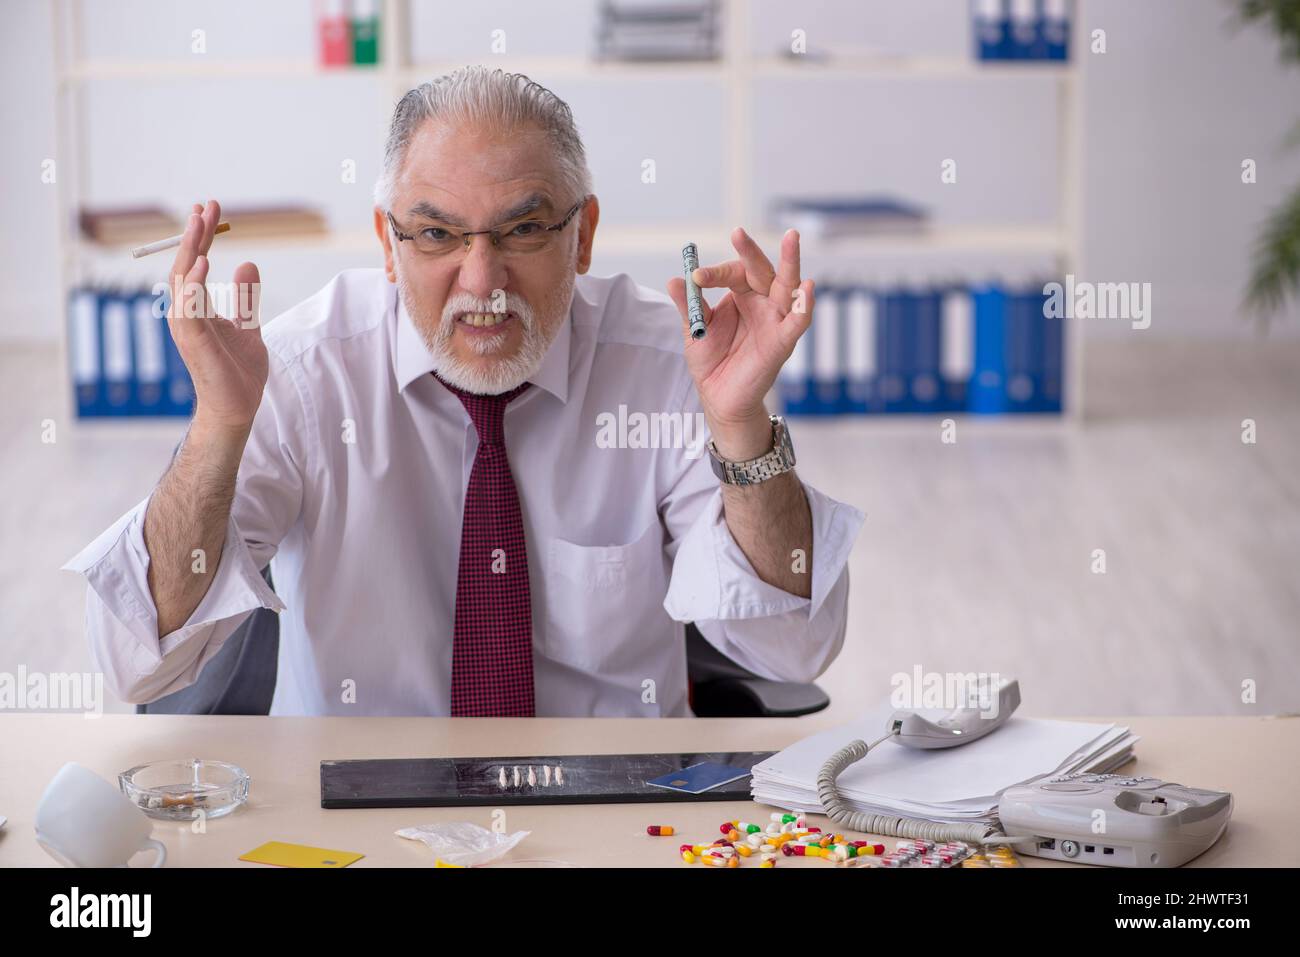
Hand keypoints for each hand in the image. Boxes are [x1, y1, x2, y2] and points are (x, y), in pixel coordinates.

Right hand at [167, 200, 266, 435]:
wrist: (238, 407)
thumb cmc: (239, 370)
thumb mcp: (249, 324)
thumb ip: (246, 297)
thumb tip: (248, 262)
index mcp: (196, 307)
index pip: (197, 263)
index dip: (202, 236)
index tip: (211, 209)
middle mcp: (185, 312)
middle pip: (186, 264)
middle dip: (194, 233)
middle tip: (205, 205)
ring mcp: (186, 325)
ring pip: (183, 279)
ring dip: (190, 248)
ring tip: (199, 222)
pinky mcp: (193, 339)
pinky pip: (189, 305)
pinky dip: (194, 282)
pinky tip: (204, 261)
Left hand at [666, 227, 813, 458]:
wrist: (718, 397)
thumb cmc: (711, 360)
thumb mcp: (695, 329)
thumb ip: (690, 305)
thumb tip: (675, 280)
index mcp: (741, 295)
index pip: (733, 272)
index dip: (715, 273)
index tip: (696, 277)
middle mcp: (762, 303)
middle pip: (762, 270)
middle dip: (751, 251)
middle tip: (737, 233)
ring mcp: (775, 320)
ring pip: (787, 286)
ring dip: (791, 262)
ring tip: (791, 237)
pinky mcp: (783, 341)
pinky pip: (798, 321)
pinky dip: (804, 305)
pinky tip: (807, 288)